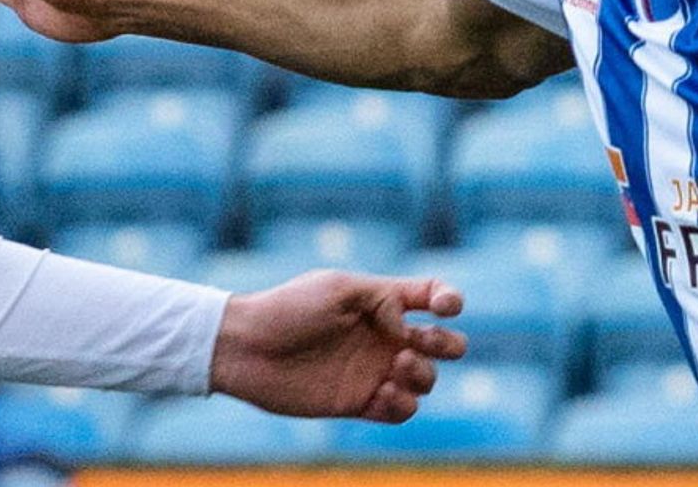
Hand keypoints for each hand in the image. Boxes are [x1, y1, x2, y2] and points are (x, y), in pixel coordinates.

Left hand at [211, 271, 466, 421]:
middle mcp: (383, 337)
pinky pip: (403, 410)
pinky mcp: (360, 403)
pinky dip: (403, 402)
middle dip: (448, 344)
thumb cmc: (288, 309)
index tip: (443, 306)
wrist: (247, 348)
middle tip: (417, 343)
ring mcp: (374, 371)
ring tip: (393, 367)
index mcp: (381, 302)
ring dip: (422, 374)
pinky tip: (382, 392)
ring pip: (427, 380)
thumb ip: (383, 298)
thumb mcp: (337, 288)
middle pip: (444, 344)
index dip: (449, 299)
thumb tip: (408, 327)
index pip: (431, 296)